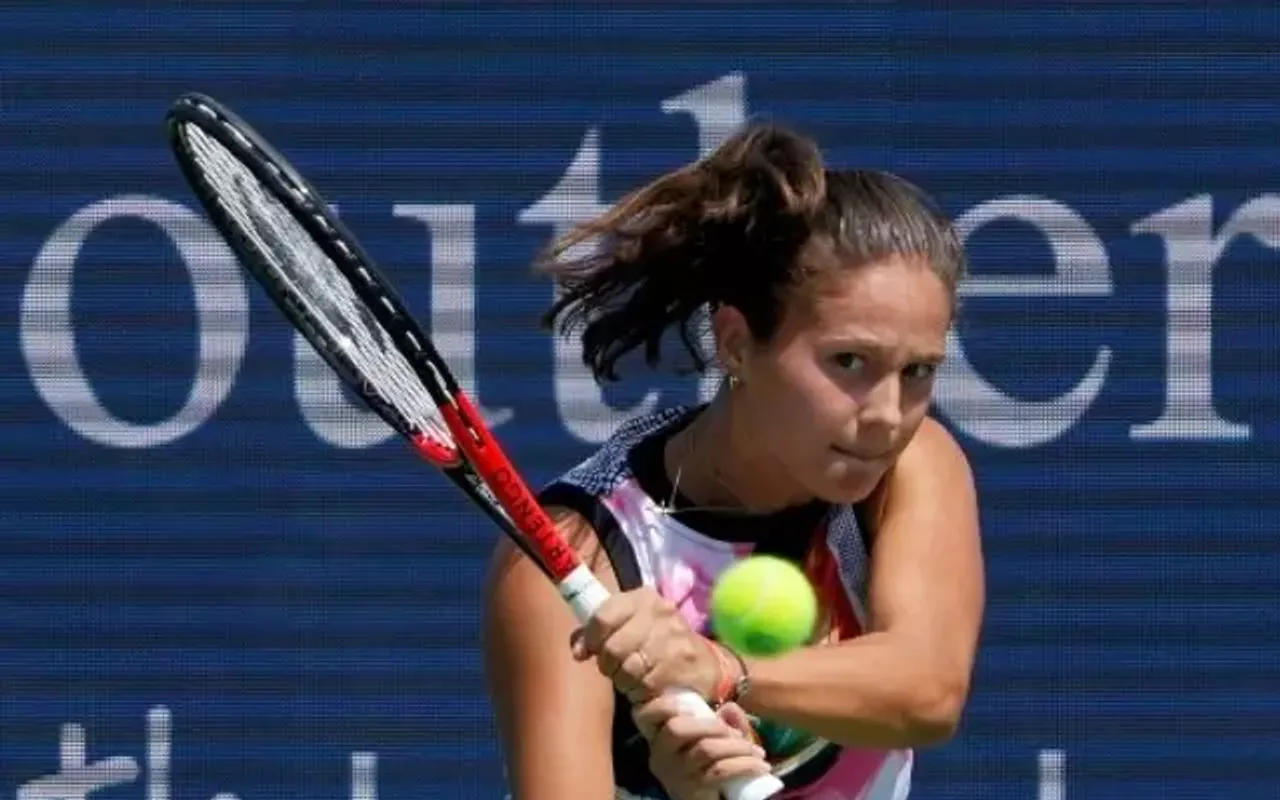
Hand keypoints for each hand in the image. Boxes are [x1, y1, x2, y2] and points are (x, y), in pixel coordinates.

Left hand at [570, 587, 722, 703]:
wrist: (705, 663)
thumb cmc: (656, 644)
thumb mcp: (628, 627)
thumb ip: (596, 632)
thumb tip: (577, 651)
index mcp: (641, 598)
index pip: (602, 616)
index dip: (590, 639)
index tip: (591, 651)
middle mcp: (659, 612)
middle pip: (612, 648)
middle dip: (608, 666)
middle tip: (616, 670)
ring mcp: (673, 636)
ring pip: (628, 670)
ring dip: (625, 682)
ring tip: (634, 680)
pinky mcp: (683, 662)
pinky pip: (645, 686)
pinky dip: (641, 693)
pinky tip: (648, 688)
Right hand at [633, 695, 771, 799]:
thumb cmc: (709, 766)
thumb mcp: (714, 739)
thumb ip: (722, 721)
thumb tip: (730, 708)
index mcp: (658, 738)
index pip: (645, 715)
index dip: (665, 705)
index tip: (694, 706)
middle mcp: (660, 756)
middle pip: (677, 728)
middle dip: (712, 725)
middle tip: (735, 733)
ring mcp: (674, 775)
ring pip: (705, 749)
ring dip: (737, 746)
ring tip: (756, 751)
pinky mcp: (692, 791)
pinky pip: (721, 770)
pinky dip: (745, 764)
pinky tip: (760, 765)